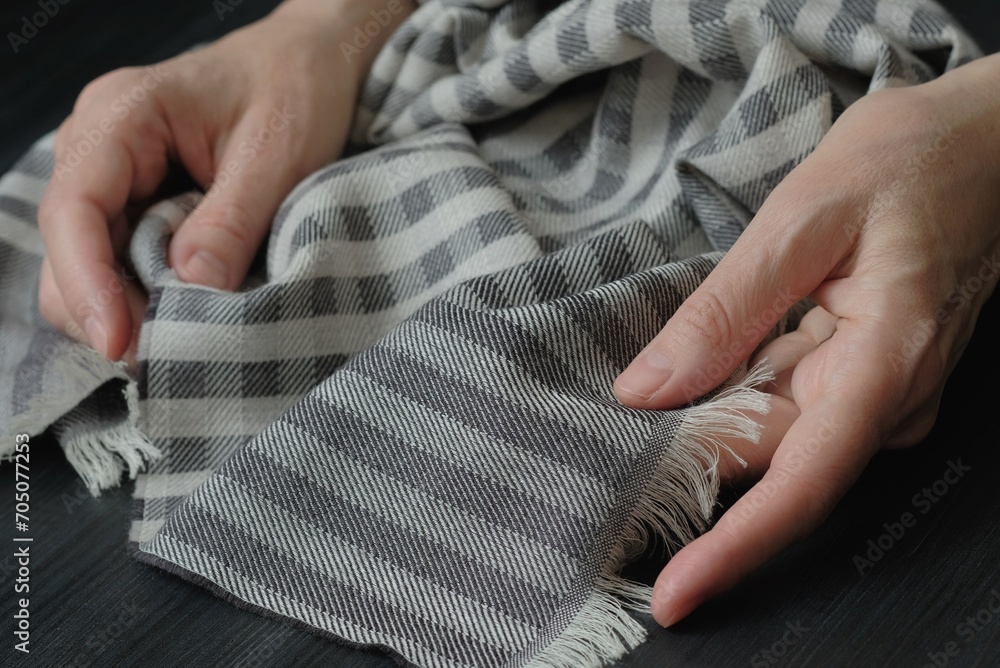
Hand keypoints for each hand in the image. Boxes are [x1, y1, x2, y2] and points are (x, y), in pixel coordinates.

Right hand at [37, 0, 412, 363]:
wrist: (310, 62)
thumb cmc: (295, 90)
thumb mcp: (275, 156)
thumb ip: (232, 222)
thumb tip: (191, 291)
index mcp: (123, 114)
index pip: (74, 208)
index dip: (87, 283)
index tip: (121, 340)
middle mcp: (100, 143)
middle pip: (70, 245)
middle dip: (106, 307)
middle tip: (166, 356)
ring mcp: (115, 173)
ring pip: (90, 260)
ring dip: (127, 306)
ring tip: (183, 339)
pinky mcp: (138, 197)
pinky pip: (122, 257)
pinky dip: (146, 292)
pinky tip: (185, 313)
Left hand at [614, 53, 999, 625]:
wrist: (979, 141)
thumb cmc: (906, 162)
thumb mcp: (800, 221)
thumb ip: (725, 312)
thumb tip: (648, 389)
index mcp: (884, 362)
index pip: (802, 483)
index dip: (733, 546)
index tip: (674, 592)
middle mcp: (887, 396)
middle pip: (776, 464)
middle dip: (692, 476)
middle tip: (605, 473)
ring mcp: (877, 389)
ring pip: (775, 435)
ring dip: (706, 432)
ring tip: (633, 418)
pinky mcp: (861, 373)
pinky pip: (787, 404)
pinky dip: (732, 398)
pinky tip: (690, 381)